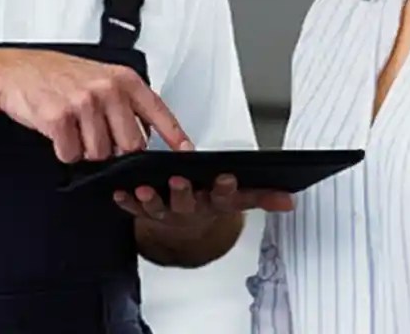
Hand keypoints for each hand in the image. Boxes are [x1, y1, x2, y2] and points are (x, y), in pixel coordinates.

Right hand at [0, 49, 191, 162]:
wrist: (14, 71)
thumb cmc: (55, 75)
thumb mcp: (98, 77)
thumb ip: (124, 101)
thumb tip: (146, 134)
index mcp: (122, 79)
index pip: (158, 110)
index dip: (174, 135)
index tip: (185, 151)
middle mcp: (107, 89)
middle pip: (130, 145)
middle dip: (114, 148)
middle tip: (94, 134)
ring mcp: (83, 103)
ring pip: (100, 154)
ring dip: (84, 149)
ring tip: (72, 127)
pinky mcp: (59, 118)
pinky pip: (71, 155)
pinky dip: (63, 151)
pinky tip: (57, 132)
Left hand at [113, 174, 294, 232]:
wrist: (186, 231)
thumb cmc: (211, 203)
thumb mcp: (239, 201)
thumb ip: (263, 197)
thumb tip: (290, 199)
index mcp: (214, 203)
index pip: (224, 197)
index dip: (225, 188)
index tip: (226, 178)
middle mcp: (190, 209)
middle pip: (187, 202)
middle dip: (183, 192)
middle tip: (178, 180)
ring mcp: (167, 212)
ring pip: (158, 207)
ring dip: (151, 199)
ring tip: (144, 188)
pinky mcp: (146, 210)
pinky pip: (134, 208)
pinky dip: (126, 202)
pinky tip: (119, 192)